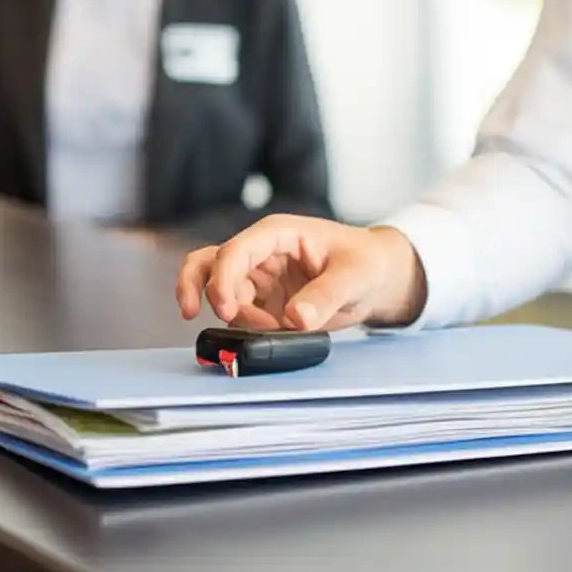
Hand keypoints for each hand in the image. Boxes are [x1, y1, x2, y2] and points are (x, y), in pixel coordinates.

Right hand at [175, 214, 427, 330]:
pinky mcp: (262, 304)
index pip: (237, 250)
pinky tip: (269, 336)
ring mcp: (258, 280)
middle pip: (209, 264)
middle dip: (197, 288)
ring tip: (264, 331)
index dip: (223, 277)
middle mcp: (260, 254)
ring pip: (216, 290)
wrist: (378, 278)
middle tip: (194, 314)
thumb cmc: (366, 262)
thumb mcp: (355, 275)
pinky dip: (244, 330)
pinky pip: (238, 315)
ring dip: (231, 316)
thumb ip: (325, 296)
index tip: (226, 310)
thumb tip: (295, 319)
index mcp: (278, 235)